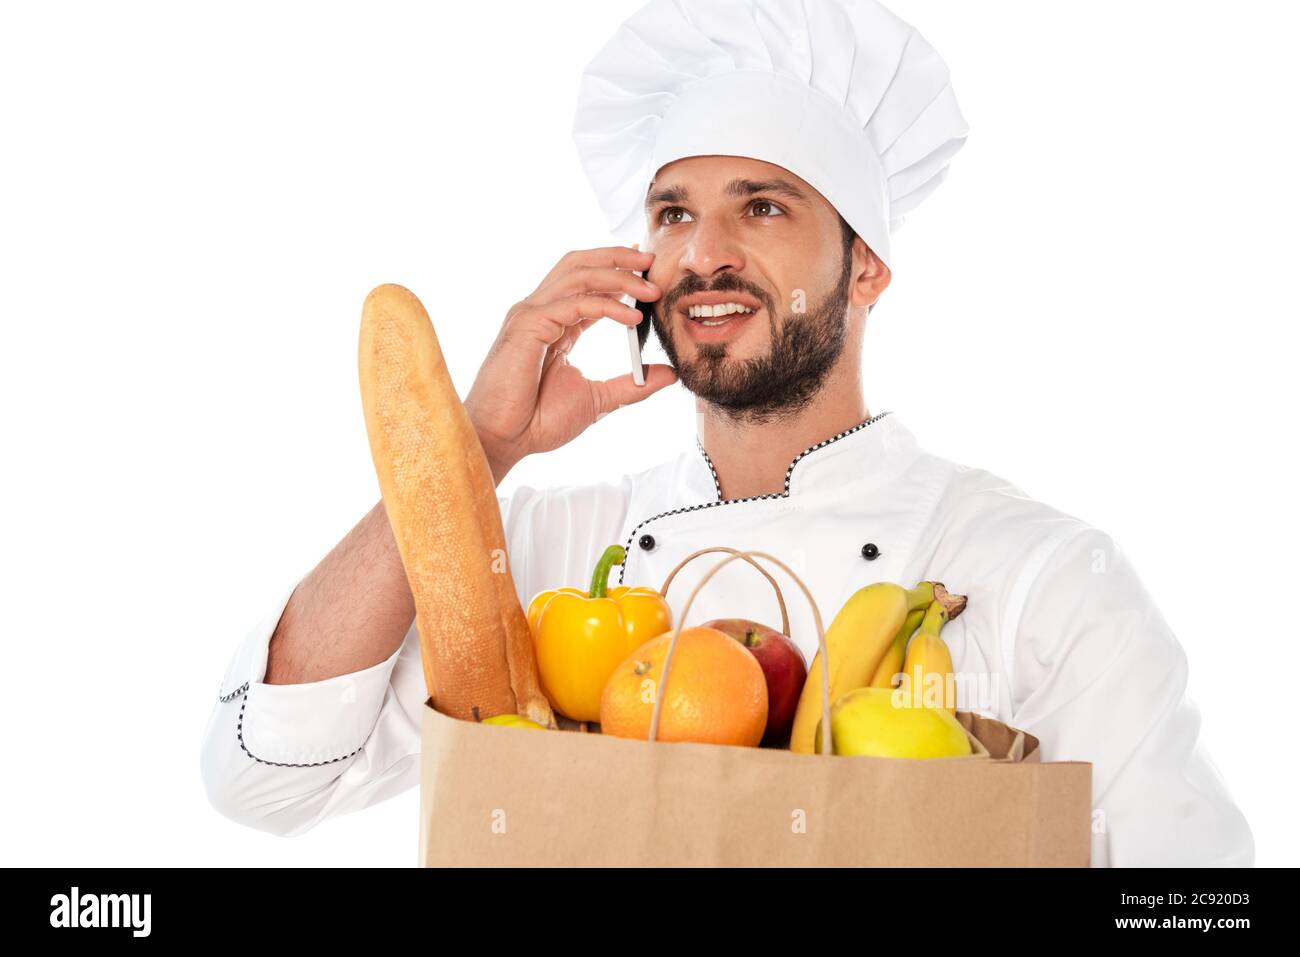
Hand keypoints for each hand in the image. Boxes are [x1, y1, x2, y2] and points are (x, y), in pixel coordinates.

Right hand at [464, 246, 676, 479]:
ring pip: (578, 276)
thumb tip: (669, 374)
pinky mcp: (528, 326)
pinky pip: (574, 304)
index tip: (648, 269)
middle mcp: (540, 312)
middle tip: (653, 260)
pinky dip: (607, 305)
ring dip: (618, 276)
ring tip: (650, 287)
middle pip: (580, 264)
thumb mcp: (598, 399)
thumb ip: (632, 385)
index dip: (617, 271)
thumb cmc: (537, 422)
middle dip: (618, 257)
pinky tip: (632, 318)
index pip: (586, 283)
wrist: (504, 440)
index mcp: (553, 324)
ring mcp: (531, 315)